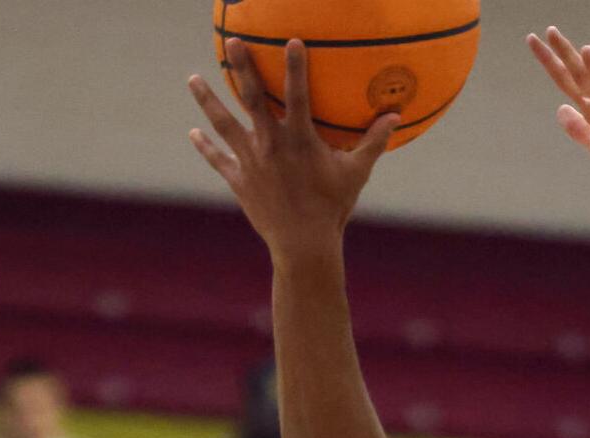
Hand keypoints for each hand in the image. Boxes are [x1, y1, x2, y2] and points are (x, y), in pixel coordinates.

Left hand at [187, 39, 399, 260]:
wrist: (303, 244)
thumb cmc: (333, 208)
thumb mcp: (356, 174)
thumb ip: (373, 142)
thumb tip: (395, 117)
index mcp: (299, 139)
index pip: (297, 94)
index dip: (295, 66)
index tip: (291, 40)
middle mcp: (271, 144)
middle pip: (251, 97)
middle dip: (242, 67)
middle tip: (231, 42)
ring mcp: (251, 161)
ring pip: (224, 123)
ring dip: (207, 100)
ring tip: (194, 78)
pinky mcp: (239, 181)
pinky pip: (219, 159)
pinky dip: (205, 147)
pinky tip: (194, 133)